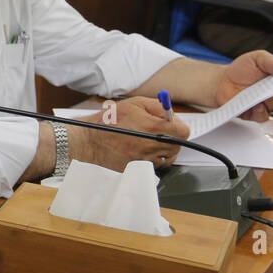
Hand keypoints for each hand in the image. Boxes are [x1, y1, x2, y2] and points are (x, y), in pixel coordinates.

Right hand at [70, 97, 189, 170]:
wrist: (88, 141)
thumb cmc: (108, 121)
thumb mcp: (134, 104)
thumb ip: (157, 106)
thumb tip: (172, 113)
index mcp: (152, 127)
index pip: (183, 131)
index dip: (178, 125)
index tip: (171, 124)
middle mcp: (150, 146)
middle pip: (177, 145)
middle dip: (171, 137)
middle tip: (158, 131)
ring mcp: (144, 160)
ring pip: (168, 157)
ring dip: (162, 149)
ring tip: (147, 141)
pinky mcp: (138, 169)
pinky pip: (155, 165)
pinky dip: (152, 158)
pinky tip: (140, 150)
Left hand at [214, 51, 272, 120]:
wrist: (222, 80)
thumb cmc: (241, 68)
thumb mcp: (257, 58)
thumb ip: (270, 61)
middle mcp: (272, 94)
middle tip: (270, 89)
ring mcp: (262, 105)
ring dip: (270, 104)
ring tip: (262, 98)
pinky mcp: (252, 113)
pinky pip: (261, 117)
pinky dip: (261, 113)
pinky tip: (257, 106)